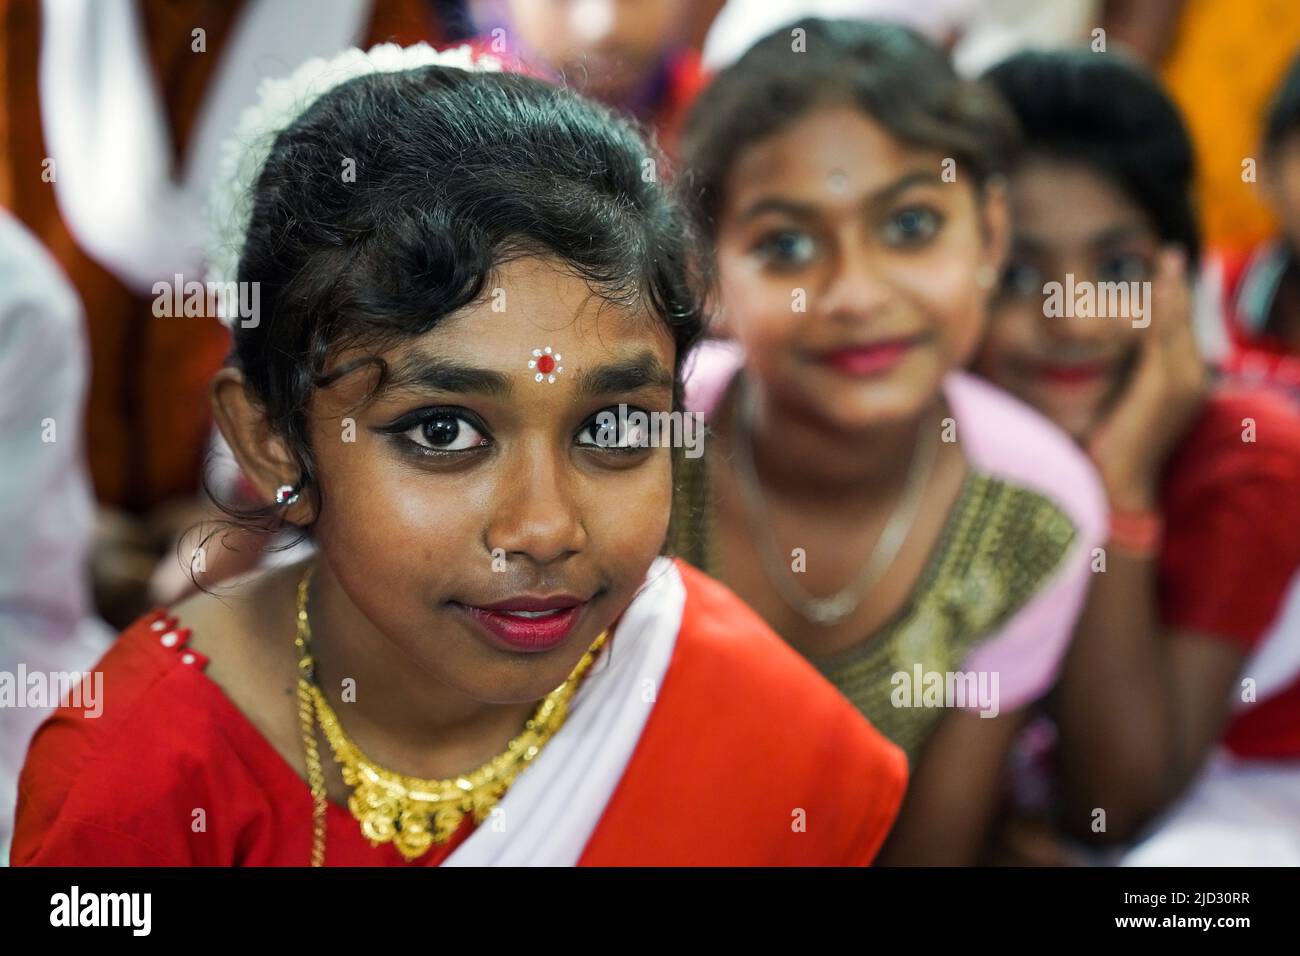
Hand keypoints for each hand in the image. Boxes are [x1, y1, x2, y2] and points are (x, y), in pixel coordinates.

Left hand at [1085, 246, 1209, 509]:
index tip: (1169, 274)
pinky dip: (1165, 308)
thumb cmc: (1113, 451)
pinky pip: (1166, 336)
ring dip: (1173, 290)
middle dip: (1178, 289)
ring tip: (1172, 259)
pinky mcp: (1166, 385)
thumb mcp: (1124, 408)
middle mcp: (1193, 381)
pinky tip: (1162, 284)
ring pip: (1179, 325)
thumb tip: (1112, 360)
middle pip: (1185, 323)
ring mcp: (1184, 383)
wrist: (1118, 485)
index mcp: (1185, 386)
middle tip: (1174, 254)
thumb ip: (1128, 383)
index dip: (1175, 303)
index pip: (1180, 335)